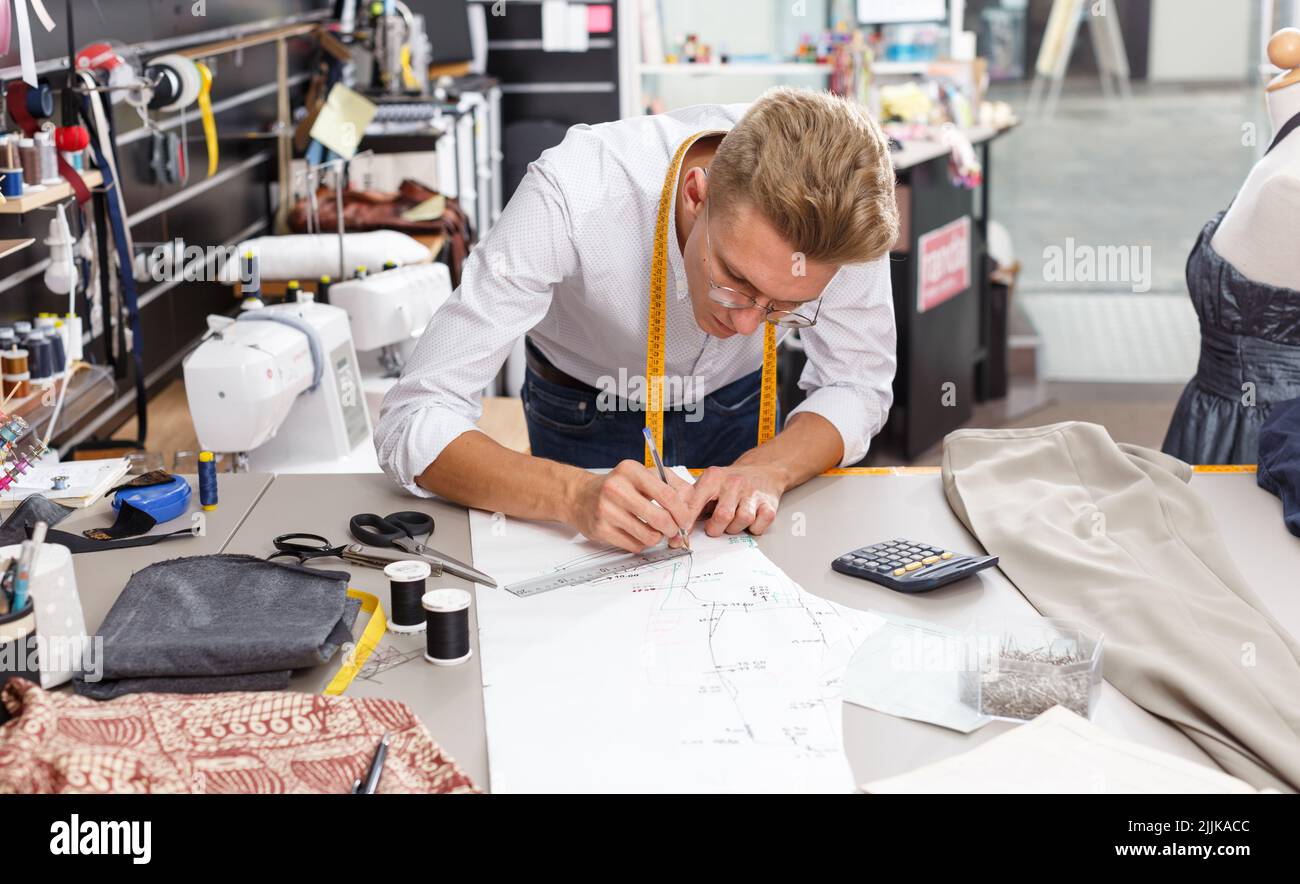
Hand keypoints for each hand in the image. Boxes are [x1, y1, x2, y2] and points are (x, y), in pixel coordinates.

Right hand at [567, 460, 693, 552]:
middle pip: (660, 519)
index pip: (667, 494)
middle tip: (674, 529)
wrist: (580, 496)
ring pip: (649, 536)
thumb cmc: (619, 486)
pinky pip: (635, 545)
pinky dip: (641, 543)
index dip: (682, 511)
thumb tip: (691, 504)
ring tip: (653, 530)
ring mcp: (607, 510)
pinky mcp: (601, 530)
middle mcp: (616, 489)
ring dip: (657, 537)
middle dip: (673, 528)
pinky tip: (636, 533)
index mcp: (630, 470)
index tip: (686, 519)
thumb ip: (671, 484)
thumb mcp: (642, 475)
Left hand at [684, 464, 783, 537]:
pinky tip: (749, 521)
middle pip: (722, 516)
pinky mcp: (769, 504)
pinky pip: (758, 526)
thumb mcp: (708, 483)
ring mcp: (753, 493)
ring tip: (732, 522)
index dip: (687, 523)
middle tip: (714, 528)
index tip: (680, 537)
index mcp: (713, 477)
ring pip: (742, 521)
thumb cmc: (731, 481)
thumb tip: (675, 524)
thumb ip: (692, 501)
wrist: (763, 469)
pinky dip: (752, 529)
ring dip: (734, 528)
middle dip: (715, 529)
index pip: (695, 503)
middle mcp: (734, 483)